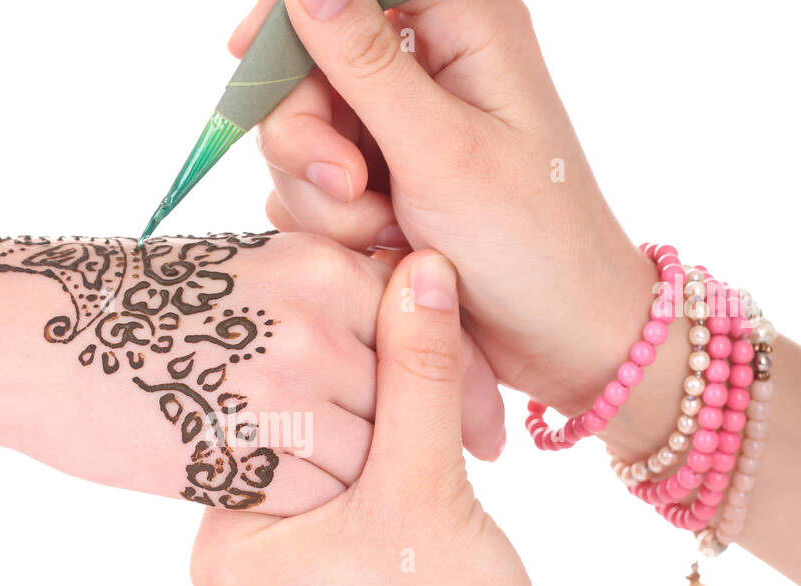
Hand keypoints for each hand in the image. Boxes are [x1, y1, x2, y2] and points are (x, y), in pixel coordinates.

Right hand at [0, 228, 503, 516]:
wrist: (32, 340)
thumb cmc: (133, 310)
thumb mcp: (236, 278)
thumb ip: (314, 304)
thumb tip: (387, 336)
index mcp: (314, 265)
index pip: (425, 322)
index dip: (463, 378)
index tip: (487, 425)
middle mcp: (310, 319)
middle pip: (410, 390)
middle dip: (446, 437)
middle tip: (473, 466)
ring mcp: (280, 387)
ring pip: (373, 449)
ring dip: (386, 483)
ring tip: (398, 511)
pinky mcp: (246, 451)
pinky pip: (320, 492)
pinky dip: (329, 509)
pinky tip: (329, 527)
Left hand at [190, 249, 579, 585]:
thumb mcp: (429, 478)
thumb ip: (416, 369)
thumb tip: (417, 268)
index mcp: (219, 554)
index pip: (268, 422)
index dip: (341, 369)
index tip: (387, 331)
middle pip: (294, 458)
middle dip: (364, 421)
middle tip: (423, 397)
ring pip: (323, 495)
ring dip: (379, 461)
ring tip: (433, 458)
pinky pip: (336, 539)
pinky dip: (379, 508)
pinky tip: (422, 500)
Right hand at [231, 0, 656, 414]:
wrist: (557, 337)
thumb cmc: (529, 240)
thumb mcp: (441, 149)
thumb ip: (365, 63)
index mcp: (461, 24)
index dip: (290, 15)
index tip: (243, 55)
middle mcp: (428, 62)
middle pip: (307, 66)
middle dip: (311, 138)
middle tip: (351, 190)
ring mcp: (400, 124)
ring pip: (301, 133)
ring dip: (326, 197)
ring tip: (388, 234)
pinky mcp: (382, 177)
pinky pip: (310, 184)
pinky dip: (331, 222)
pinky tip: (381, 248)